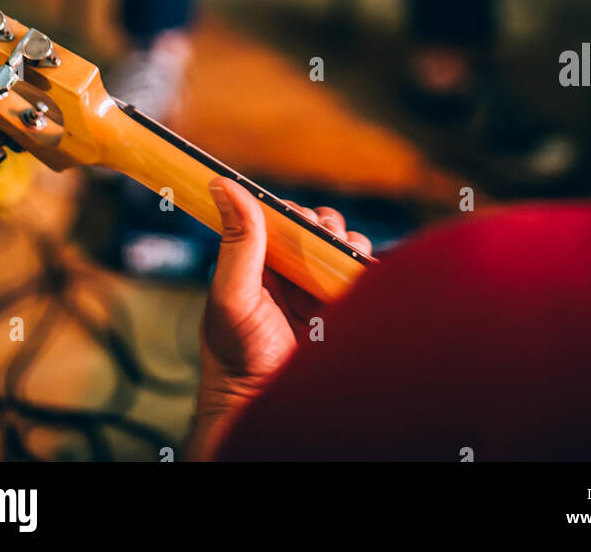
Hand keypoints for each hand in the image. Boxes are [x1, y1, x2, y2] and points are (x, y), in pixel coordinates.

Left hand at [184, 178, 371, 459]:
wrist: (261, 405)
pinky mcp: (341, 309)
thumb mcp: (232, 294)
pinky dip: (366, 266)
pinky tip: (362, 270)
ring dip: (348, 241)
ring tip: (343, 252)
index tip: (299, 216)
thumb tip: (224, 186)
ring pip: (342, 247)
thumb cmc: (235, 357)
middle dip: (326, 224)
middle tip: (323, 234)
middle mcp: (289, 271)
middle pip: (318, 228)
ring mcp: (316, 290)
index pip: (281, 218)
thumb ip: (236, 242)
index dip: (294, 211)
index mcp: (258, 260)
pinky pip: (360, 276)